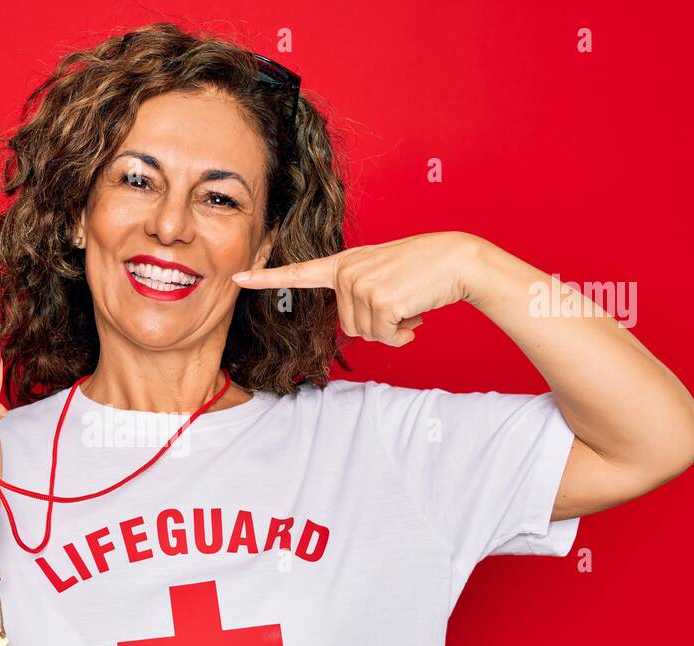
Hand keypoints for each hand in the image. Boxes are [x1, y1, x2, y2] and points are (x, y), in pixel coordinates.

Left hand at [232, 231, 482, 347]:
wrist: (456, 259)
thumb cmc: (422, 270)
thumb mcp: (382, 275)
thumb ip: (359, 293)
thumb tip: (359, 326)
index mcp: (344, 264)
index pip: (298, 272)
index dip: (266, 277)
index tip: (237, 277)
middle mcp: (347, 272)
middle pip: (348, 325)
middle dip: (377, 324)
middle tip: (401, 303)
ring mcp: (361, 285)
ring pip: (366, 334)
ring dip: (391, 330)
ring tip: (409, 304)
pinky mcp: (379, 301)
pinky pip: (384, 337)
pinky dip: (402, 334)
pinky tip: (415, 313)